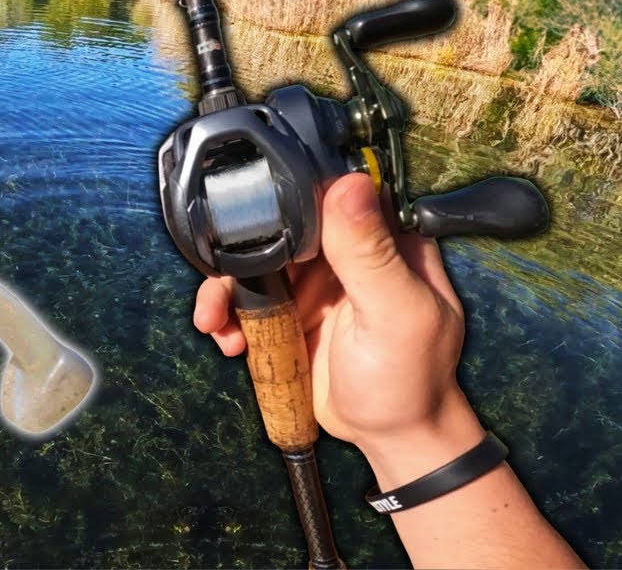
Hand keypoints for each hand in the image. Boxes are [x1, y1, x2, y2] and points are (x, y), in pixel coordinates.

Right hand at [193, 173, 480, 466]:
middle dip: (237, 250)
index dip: (285, 197)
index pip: (330, 194)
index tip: (246, 211)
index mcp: (383, 240)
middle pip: (278, 228)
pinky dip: (229, 317)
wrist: (391, 438)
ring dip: (224, 290)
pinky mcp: (290, 315)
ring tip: (212, 320)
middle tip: (218, 281)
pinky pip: (248, 302)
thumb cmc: (410, 379)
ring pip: (254, 264)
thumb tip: (347, 183)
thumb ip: (369, 252)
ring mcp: (314, 285)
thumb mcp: (395, 313)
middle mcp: (346, 254)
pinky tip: (228, 340)